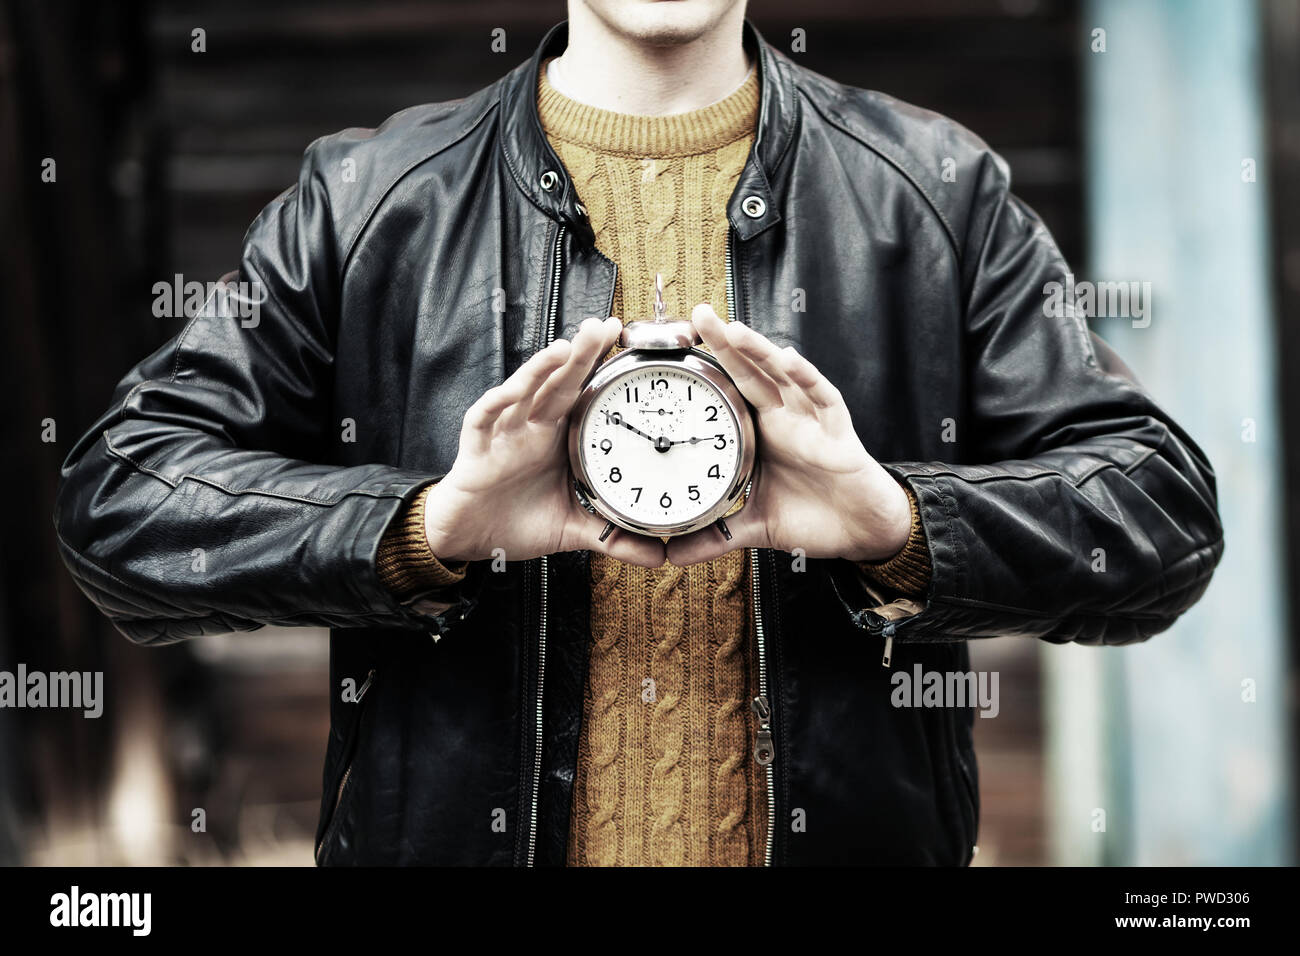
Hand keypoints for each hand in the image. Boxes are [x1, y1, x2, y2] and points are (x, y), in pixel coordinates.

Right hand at [422, 317, 665, 567]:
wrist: (469, 538)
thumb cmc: (517, 520)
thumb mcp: (574, 530)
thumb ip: (615, 538)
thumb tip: (658, 557)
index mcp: (560, 437)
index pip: (587, 395)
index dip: (606, 369)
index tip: (634, 345)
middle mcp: (535, 427)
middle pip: (561, 382)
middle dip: (584, 353)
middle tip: (608, 325)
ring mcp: (506, 433)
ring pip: (525, 391)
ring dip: (544, 368)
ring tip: (568, 347)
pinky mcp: (478, 448)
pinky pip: (486, 418)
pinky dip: (499, 403)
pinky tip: (514, 390)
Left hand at [666, 304, 911, 565]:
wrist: (861, 532)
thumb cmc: (813, 517)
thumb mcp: (754, 528)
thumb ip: (713, 538)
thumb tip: (670, 556)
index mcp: (760, 433)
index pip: (728, 391)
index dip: (705, 369)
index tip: (671, 349)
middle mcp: (783, 419)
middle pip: (750, 371)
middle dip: (725, 342)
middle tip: (697, 313)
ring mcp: (811, 421)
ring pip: (784, 376)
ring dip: (760, 352)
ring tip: (733, 330)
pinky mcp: (838, 433)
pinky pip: (823, 398)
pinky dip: (808, 378)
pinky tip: (790, 360)